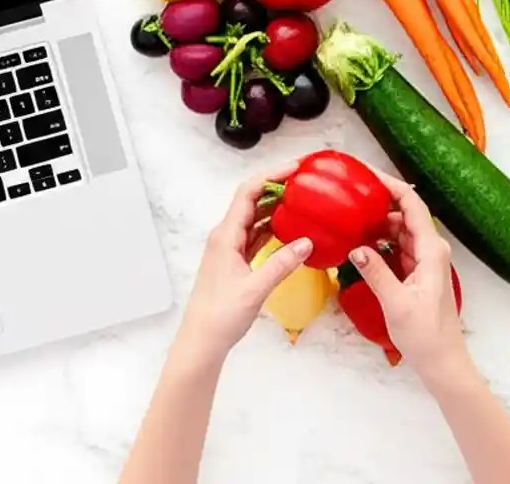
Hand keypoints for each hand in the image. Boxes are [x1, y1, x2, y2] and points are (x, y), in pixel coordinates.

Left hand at [174, 163, 312, 364]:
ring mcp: (229, 249)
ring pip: (254, 218)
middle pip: (251, 201)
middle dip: (276, 187)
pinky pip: (255, 236)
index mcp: (226, 236)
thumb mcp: (256, 289)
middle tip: (304, 181)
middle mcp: (225, 237)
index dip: (271, 176)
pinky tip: (289, 230)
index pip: (248, 193)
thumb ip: (282, 264)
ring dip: (275, 208)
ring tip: (301, 201)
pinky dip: (272, 228)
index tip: (295, 168)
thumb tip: (307, 242)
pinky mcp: (235, 262)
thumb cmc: (221, 315)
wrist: (202, 340)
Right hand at [348, 174, 470, 387]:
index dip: (391, 186)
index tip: (367, 174)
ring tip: (352, 213)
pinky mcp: (418, 273)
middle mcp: (432, 251)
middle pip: (406, 213)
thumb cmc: (426, 336)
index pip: (412, 206)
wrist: (442, 362)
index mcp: (432, 251)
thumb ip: (376, 272)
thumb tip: (357, 248)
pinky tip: (362, 240)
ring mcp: (425, 261)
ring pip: (401, 230)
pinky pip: (398, 247)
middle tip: (352, 191)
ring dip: (379, 221)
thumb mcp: (395, 303)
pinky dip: (381, 240)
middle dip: (381, 199)